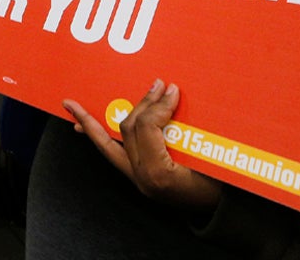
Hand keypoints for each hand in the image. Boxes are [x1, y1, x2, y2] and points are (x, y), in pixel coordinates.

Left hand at [64, 79, 220, 215]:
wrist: (226, 213)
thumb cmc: (223, 184)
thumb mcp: (210, 155)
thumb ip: (191, 128)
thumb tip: (172, 92)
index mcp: (159, 173)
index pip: (146, 127)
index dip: (157, 104)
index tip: (171, 89)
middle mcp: (142, 178)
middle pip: (129, 128)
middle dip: (139, 104)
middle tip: (156, 85)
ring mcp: (137, 180)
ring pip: (107, 145)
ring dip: (92, 123)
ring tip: (73, 107)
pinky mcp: (138, 179)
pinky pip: (112, 154)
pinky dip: (97, 137)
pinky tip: (81, 128)